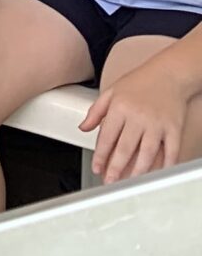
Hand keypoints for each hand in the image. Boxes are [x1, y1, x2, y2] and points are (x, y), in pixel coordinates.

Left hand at [82, 54, 198, 179]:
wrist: (169, 73)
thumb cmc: (140, 82)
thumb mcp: (112, 91)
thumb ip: (95, 111)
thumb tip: (83, 128)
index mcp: (120, 107)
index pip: (106, 137)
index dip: (100, 156)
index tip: (97, 168)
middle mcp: (138, 116)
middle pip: (125, 148)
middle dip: (115, 168)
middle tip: (110, 181)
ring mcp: (157, 123)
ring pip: (146, 153)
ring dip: (137, 171)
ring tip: (130, 182)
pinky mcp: (173, 128)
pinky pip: (170, 151)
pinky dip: (165, 165)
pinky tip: (157, 174)